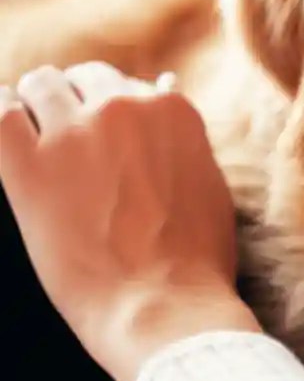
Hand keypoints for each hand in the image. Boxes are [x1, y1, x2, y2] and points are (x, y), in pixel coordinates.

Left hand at [0, 63, 259, 380]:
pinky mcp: (29, 167)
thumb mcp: (206, 182)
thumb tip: (163, 87)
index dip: (113, 109)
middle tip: (69, 136)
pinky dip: (3, 117)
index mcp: (172, 110)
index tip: (104, 133)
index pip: (130, 84)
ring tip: (34, 134)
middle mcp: (125, 107)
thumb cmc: (196, 255)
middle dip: (76, 101)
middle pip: (85, 78)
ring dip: (36, 105)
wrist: (162, 303)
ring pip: (40, 86)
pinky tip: (9, 136)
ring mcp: (75, 133)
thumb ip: (179, 135)